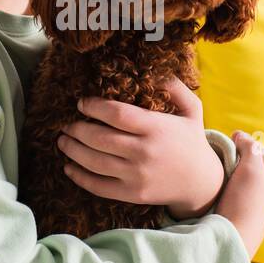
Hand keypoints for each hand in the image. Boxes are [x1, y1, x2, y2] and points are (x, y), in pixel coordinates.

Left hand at [58, 76, 224, 218]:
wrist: (201, 183)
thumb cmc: (192, 141)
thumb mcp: (192, 110)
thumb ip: (175, 87)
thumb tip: (156, 68)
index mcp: (157, 128)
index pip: (116, 114)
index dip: (94, 107)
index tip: (81, 103)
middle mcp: (144, 152)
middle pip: (99, 138)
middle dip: (76, 129)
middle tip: (66, 123)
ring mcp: (137, 176)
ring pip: (94, 162)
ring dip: (72, 150)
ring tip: (62, 141)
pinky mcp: (132, 194)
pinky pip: (98, 186)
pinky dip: (79, 177)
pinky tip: (69, 167)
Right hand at [214, 131, 263, 259]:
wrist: (231, 240)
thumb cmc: (245, 204)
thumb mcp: (253, 170)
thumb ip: (250, 149)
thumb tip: (241, 135)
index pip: (261, 152)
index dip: (247, 142)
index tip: (229, 139)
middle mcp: (259, 192)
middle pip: (247, 165)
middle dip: (234, 155)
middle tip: (217, 152)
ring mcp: (244, 204)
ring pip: (234, 179)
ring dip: (223, 170)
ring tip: (210, 167)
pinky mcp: (230, 213)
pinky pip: (224, 192)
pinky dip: (217, 184)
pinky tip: (207, 185)